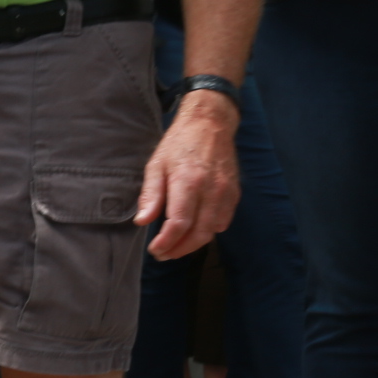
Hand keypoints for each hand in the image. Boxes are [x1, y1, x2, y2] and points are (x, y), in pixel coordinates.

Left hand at [136, 92, 240, 258]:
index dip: (167, 242)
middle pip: (199, 233)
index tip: (155, 250)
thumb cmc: (178, 143)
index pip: (179, 223)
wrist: (210, 123)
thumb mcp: (156, 164)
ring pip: (212, 231)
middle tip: (164, 254)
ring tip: (176, 247)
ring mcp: (226, 192)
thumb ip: (150, 194)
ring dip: (194, 244)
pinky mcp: (234, 193)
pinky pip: (223, 221)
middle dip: (180, 249)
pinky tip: (194, 231)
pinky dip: (209, 232)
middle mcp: (210, 189)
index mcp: (188, 181)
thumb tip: (142, 220)